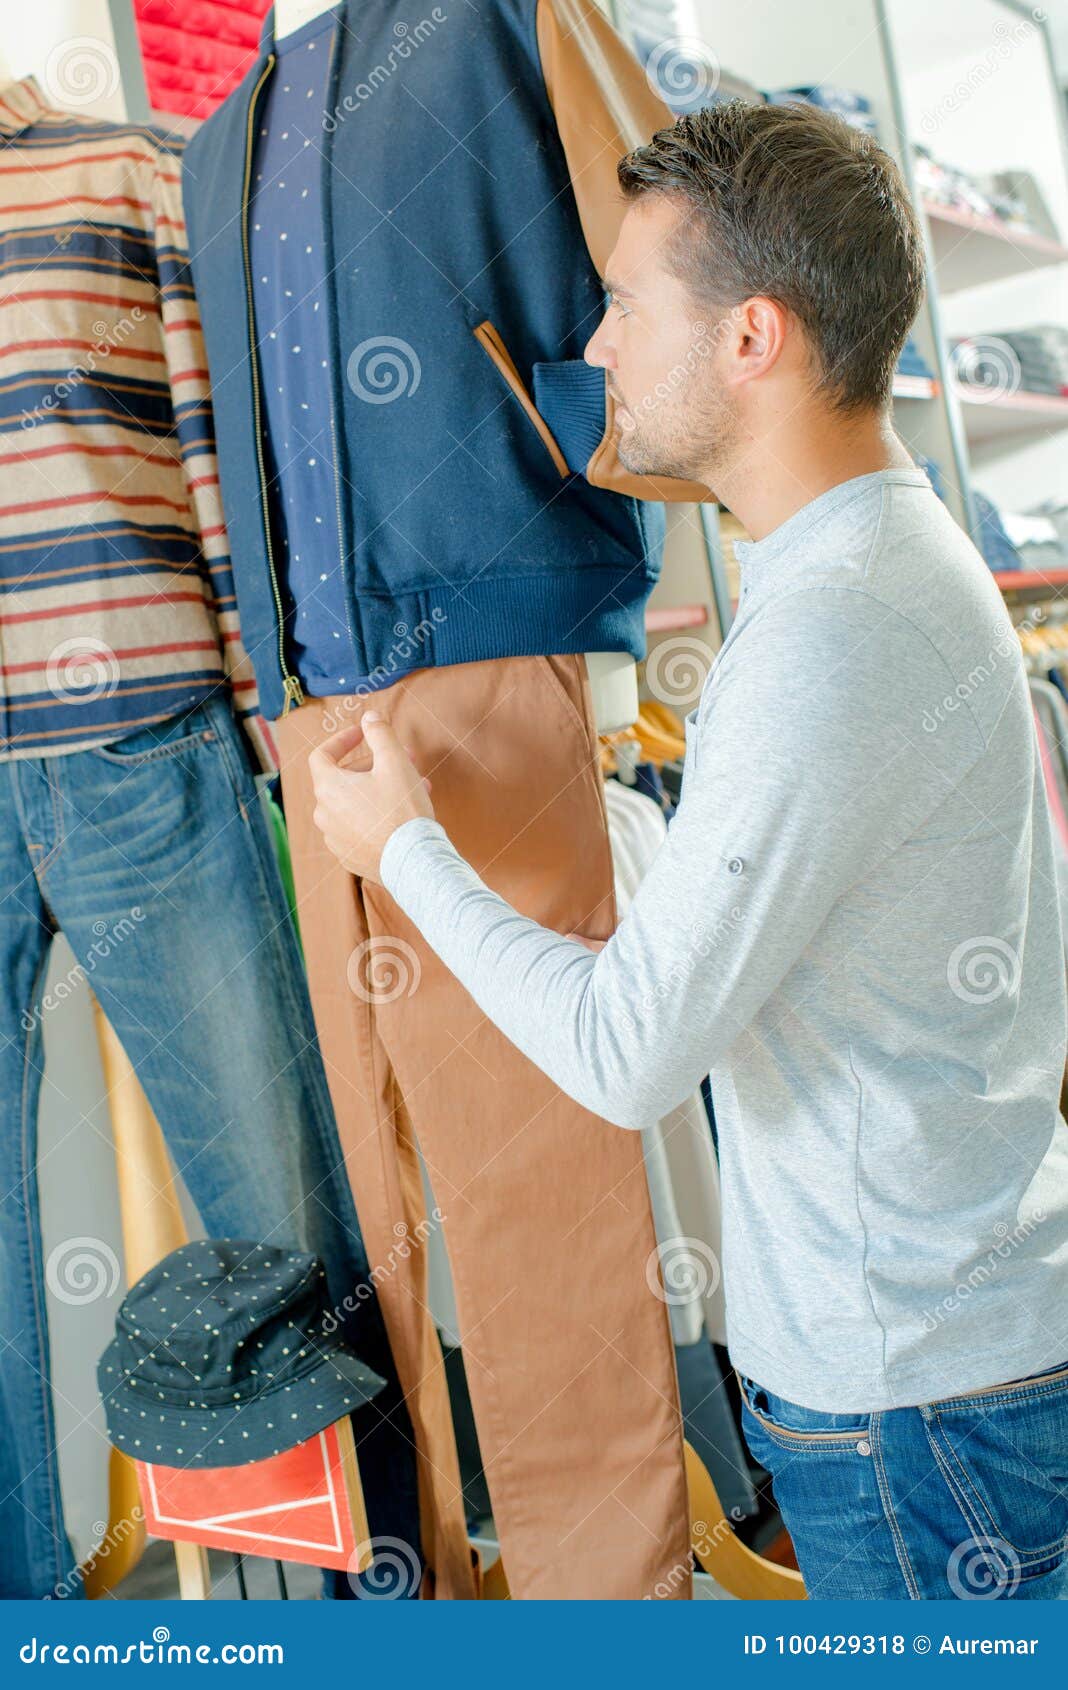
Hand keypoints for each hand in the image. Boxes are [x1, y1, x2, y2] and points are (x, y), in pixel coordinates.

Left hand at [309, 711, 434, 882]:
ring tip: (412, 787)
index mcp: (328, 788)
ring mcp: (335, 838)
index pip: (321, 755)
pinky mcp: (350, 856)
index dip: (341, 740)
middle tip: (403, 760)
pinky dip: (375, 815)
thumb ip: (379, 734)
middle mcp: (324, 814)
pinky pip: (359, 827)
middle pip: (341, 779)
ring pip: (354, 804)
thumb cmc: (401, 809)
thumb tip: (369, 717)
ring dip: (378, 790)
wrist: (413, 862)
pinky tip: (402, 815)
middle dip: (373, 765)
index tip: (362, 734)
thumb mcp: (394, 762)